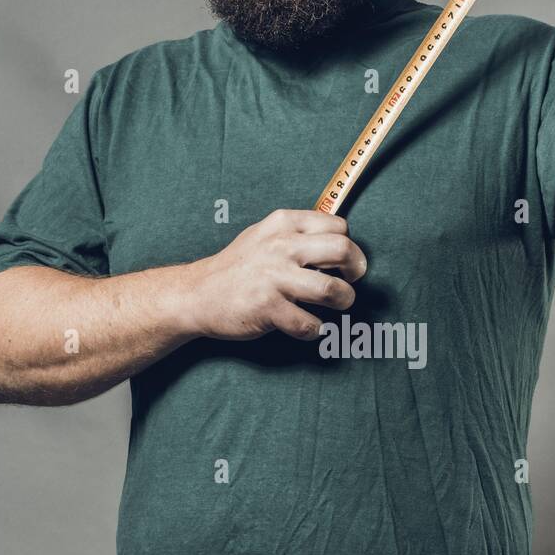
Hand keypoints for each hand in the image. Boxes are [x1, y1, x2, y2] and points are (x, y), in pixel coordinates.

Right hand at [179, 208, 367, 341]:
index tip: (343, 262)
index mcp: (283, 224)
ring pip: (332, 290)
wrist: (198, 293)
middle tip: (349, 282)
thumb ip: (298, 234)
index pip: (338, 226)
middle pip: (343, 250)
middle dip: (356, 270)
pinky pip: (310, 324)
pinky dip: (317, 329)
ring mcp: (274, 278)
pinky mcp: (268, 308)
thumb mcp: (265, 235)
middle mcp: (281, 246)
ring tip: (336, 305)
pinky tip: (310, 326)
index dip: (349, 245)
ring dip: (343, 301)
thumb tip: (341, 244)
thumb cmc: (239, 267)